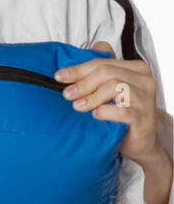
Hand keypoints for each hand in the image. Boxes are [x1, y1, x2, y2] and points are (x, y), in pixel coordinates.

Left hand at [55, 41, 159, 161]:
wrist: (138, 141)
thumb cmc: (121, 113)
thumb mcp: (107, 91)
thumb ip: (94, 76)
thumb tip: (67, 70)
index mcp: (135, 69)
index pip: (102, 62)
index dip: (78, 69)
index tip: (59, 76)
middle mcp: (144, 80)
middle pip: (107, 72)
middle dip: (82, 83)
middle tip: (67, 94)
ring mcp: (145, 99)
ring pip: (114, 87)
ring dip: (91, 97)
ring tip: (78, 106)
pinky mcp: (143, 117)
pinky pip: (120, 110)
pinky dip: (104, 112)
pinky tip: (97, 115)